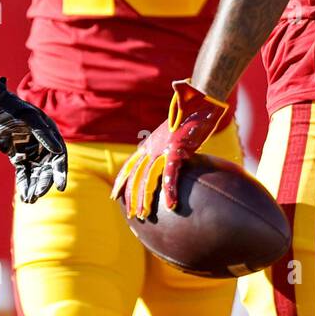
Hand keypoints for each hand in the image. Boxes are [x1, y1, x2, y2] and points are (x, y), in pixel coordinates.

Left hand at [0, 78, 67, 203]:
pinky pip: (23, 173)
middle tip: (38, 194)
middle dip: (44, 182)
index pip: (59, 157)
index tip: (60, 187)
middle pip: (47, 168)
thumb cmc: (10, 109)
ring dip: (34, 186)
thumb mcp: (27, 119)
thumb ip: (43, 134)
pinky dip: (24, 183)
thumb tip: (59, 150)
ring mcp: (29, 150)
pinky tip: (24, 195)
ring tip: (30, 200)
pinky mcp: (17, 155)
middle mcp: (42, 143)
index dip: (61, 172)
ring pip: (35, 173)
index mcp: (49, 133)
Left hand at [112, 80, 228, 218]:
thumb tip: (173, 159)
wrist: (199, 101)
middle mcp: (152, 146)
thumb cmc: (190, 116)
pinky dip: (170, 190)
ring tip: (143, 215)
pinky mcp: (177, 149)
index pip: (130, 166)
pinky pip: (171, 174)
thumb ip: (170, 147)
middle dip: (132, 197)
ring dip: (145, 198)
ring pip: (148, 178)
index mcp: (150, 143)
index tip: (115, 196)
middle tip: (131, 215)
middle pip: (137, 176)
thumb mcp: (175, 134)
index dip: (122, 181)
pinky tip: (172, 205)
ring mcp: (163, 148)